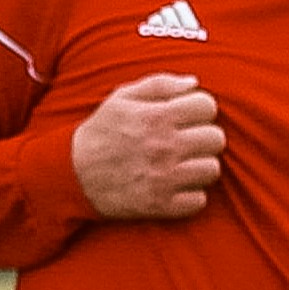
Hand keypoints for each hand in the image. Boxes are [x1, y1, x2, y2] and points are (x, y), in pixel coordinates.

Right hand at [72, 74, 223, 222]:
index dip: (200, 109)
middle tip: (188, 141)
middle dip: (204, 137)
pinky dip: (190, 195)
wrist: (72, 175)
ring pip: (212, 169)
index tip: (188, 116)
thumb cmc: (100, 133)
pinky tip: (175, 186)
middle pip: (216, 139)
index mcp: (156, 116)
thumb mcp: (121, 98)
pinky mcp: (161, 205)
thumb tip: (194, 84)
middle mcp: (164, 147)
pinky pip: (199, 201)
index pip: (207, 106)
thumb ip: (159, 84)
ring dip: (200, 166)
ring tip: (183, 164)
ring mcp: (164, 178)